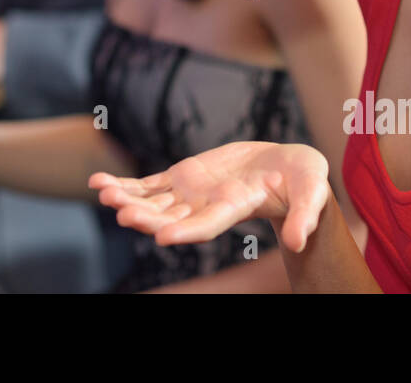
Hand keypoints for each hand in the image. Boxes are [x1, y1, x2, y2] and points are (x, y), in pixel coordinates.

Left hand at [90, 141, 330, 253]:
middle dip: (147, 216)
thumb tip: (298, 241)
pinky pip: (148, 184)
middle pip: (172, 217)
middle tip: (122, 215)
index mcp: (236, 208)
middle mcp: (207, 206)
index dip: (186, 231)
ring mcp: (192, 193)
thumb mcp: (312, 193)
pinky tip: (98, 183)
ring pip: (153, 201)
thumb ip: (304, 217)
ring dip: (128, 199)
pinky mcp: (184, 177)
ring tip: (103, 192)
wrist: (288, 169)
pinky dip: (126, 185)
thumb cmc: (304, 181)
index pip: (208, 225)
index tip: (162, 237)